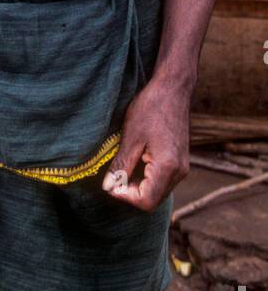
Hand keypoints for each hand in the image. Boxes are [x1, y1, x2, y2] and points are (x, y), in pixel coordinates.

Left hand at [101, 77, 190, 210]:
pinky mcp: (180, 162)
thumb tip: (108, 187)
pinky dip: (147, 178)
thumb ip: (121, 165)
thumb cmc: (151, 108)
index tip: (111, 182)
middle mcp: (179, 172)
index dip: (124, 196)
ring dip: (138, 185)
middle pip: (153, 200)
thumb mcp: (130, 137)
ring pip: (158, 192)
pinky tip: (135, 160)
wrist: (172, 89)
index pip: (145, 201)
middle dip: (130, 192)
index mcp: (168, 167)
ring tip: (123, 166)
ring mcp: (182, 168)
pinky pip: (163, 181)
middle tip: (114, 175)